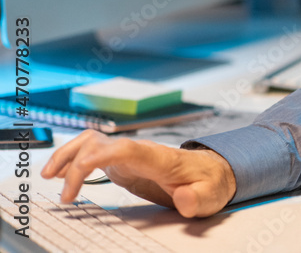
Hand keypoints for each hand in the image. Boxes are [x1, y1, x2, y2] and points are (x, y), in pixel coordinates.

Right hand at [41, 130, 235, 217]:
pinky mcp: (125, 162)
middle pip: (100, 141)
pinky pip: (94, 154)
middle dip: (73, 159)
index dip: (97, 157)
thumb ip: (197, 198)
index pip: (124, 148)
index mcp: (158, 158)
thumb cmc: (210, 183)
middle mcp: (140, 151)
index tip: (76, 176)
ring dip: (68, 154)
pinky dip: (74, 160)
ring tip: (48, 175)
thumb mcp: (210, 195)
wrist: (213, 172)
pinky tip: (61, 174)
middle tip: (60, 190)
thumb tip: (183, 198)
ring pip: (93, 142)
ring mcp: (130, 154)